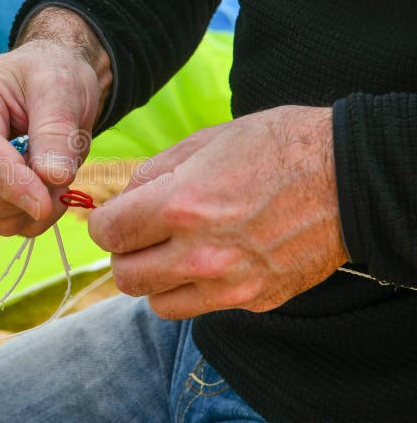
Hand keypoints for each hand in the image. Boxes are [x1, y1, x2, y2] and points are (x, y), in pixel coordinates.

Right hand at [0, 8, 111, 235]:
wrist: (51, 85)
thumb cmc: (51, 76)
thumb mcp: (61, 87)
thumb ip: (56, 129)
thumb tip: (52, 178)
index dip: (13, 182)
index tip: (46, 200)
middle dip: (17, 201)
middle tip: (58, 180)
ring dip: (30, 210)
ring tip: (57, 177)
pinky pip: (3, 225)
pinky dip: (32, 217)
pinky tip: (48, 189)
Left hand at [88, 105, 347, 318]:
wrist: (348, 176)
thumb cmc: (275, 147)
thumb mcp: (204, 141)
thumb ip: (151, 174)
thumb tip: (121, 200)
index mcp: (180, 205)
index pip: (109, 234)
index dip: (102, 225)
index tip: (110, 220)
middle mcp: (200, 253)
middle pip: (125, 277)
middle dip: (123, 254)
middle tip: (137, 237)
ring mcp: (229, 284)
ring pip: (157, 303)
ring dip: (154, 279)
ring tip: (172, 252)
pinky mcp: (254, 300)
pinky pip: (201, 307)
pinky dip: (193, 290)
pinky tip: (211, 261)